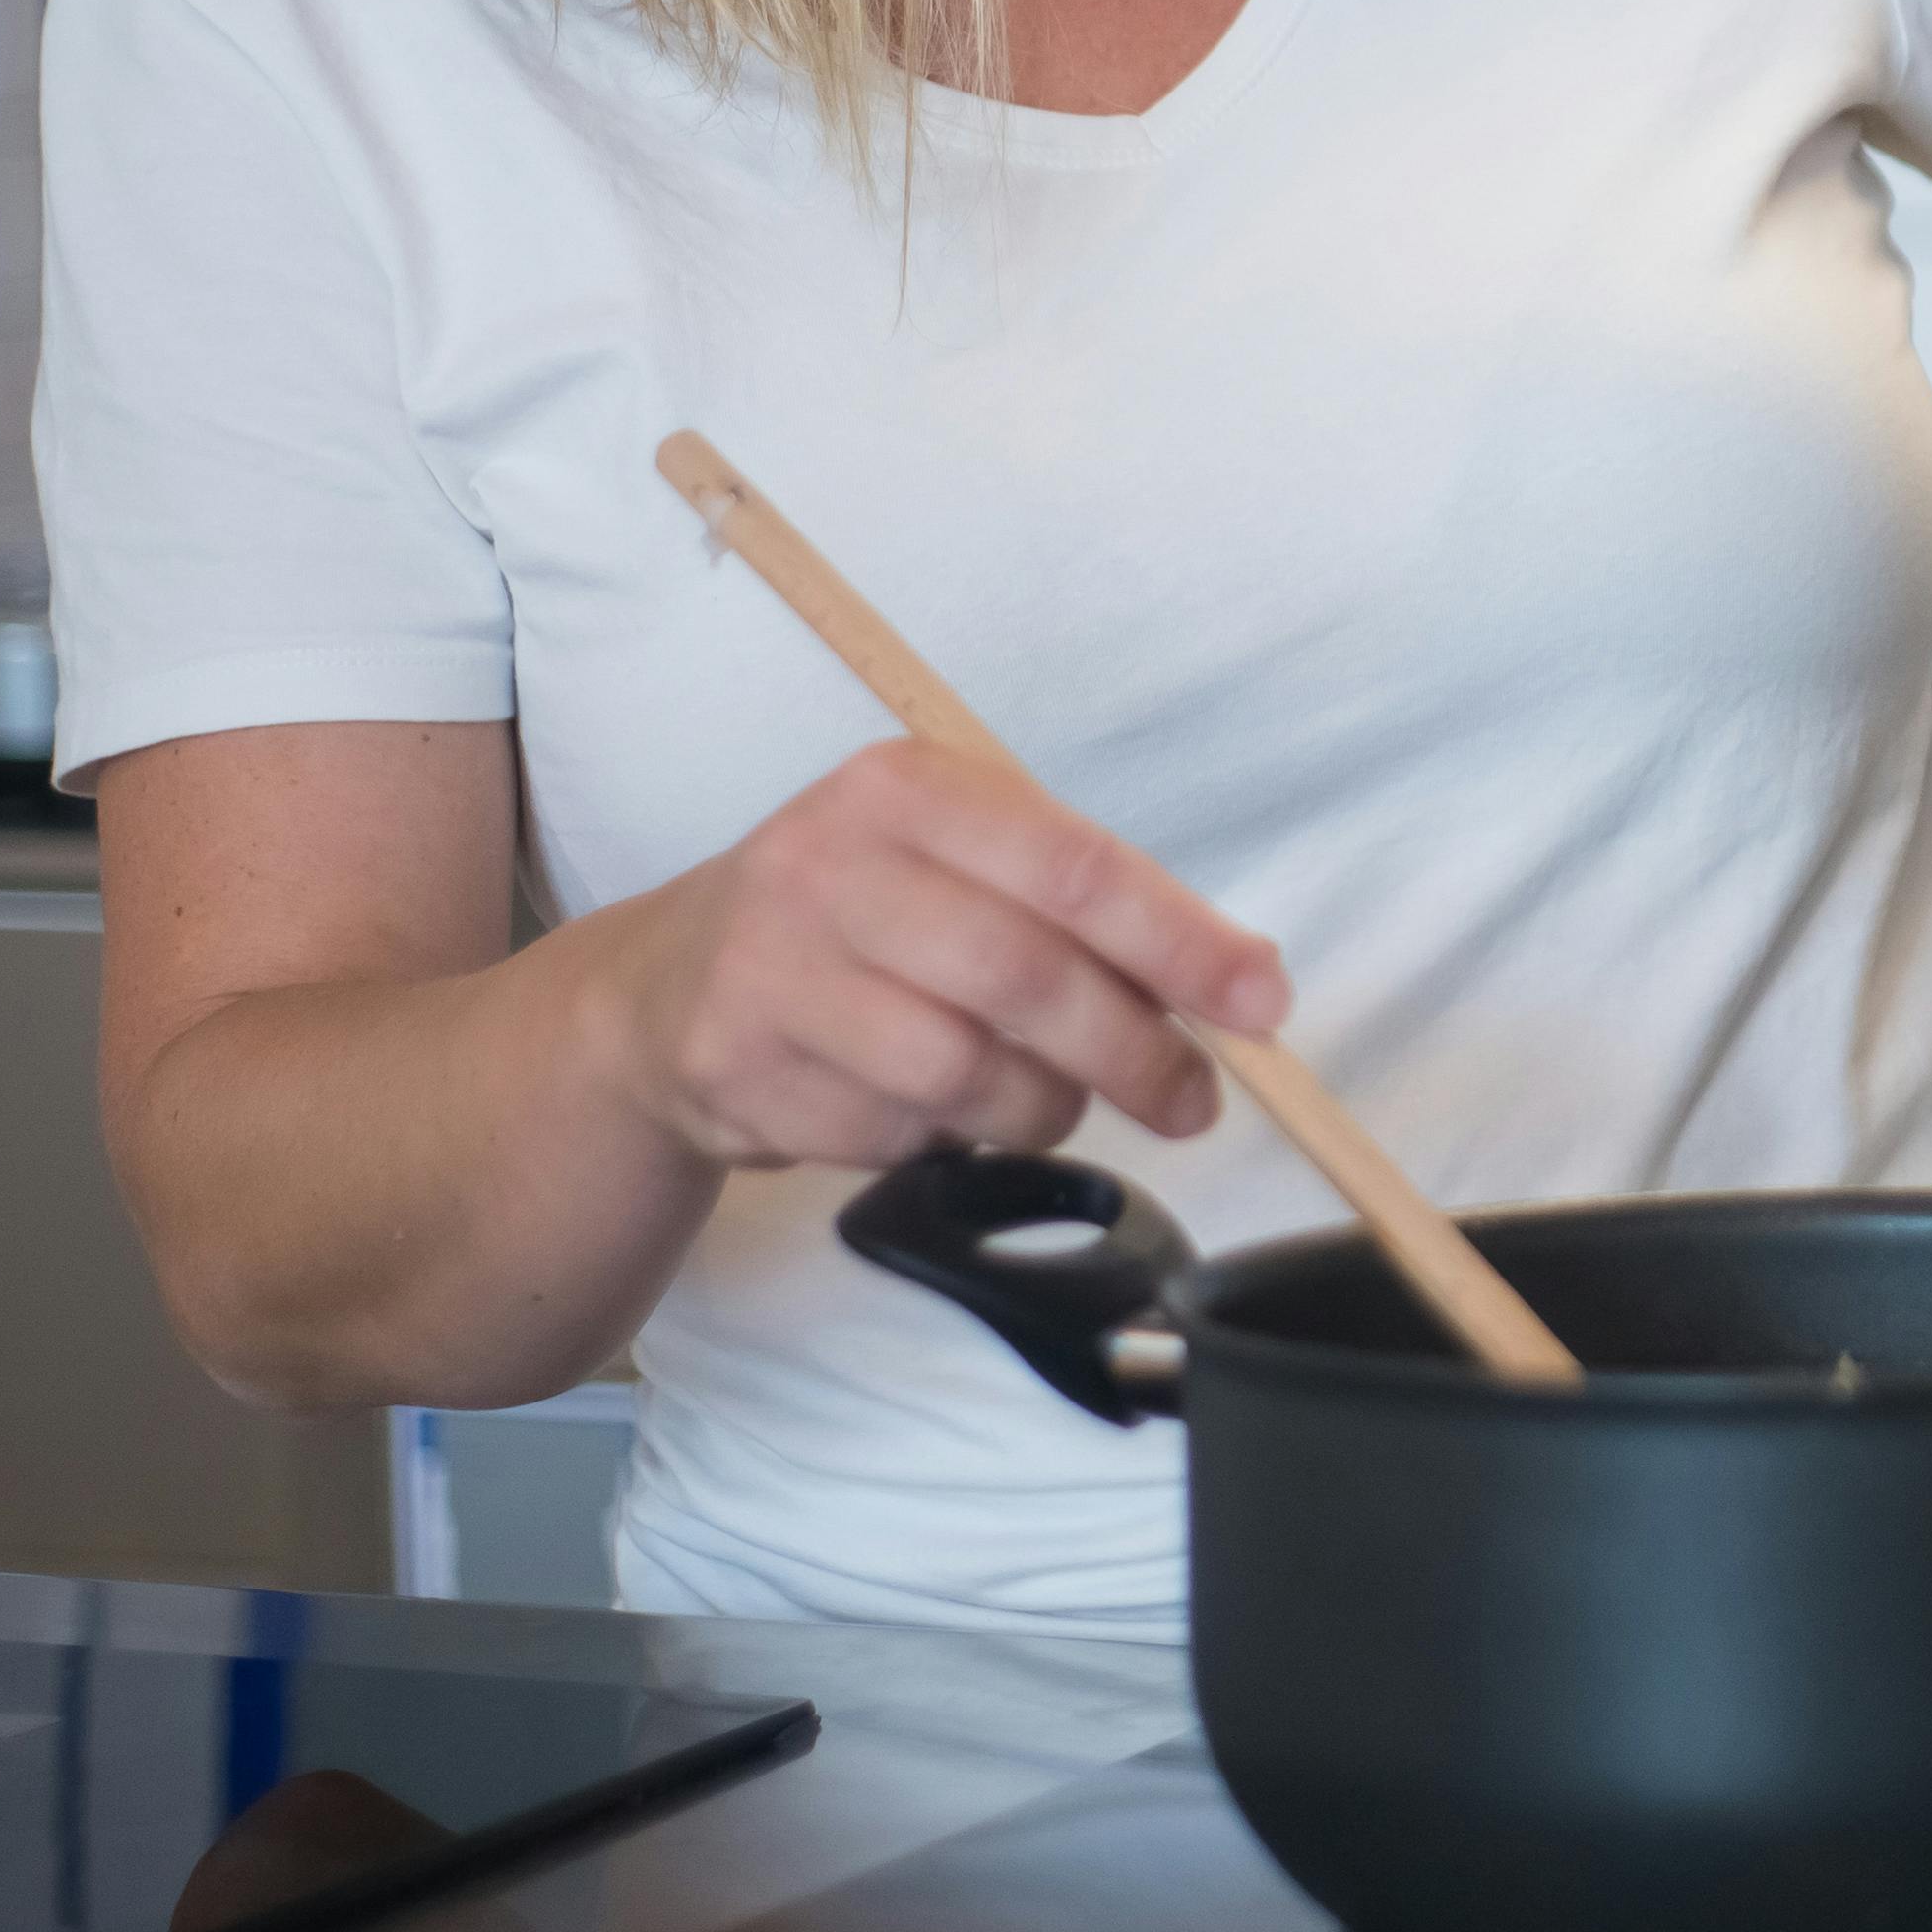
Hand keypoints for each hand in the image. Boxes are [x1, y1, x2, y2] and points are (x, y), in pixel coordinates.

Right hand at [578, 741, 1289, 1172]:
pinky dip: (941, 1142)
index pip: (1073, 867)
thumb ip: (1087, 908)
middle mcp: (826, 864)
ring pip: (963, 1073)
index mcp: (906, 790)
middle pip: (1024, 978)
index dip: (1181, 943)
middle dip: (1133, 1054)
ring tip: (1052, 1103)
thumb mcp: (961, 864)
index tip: (1264, 1004)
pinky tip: (928, 1111)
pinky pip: (891, 1133)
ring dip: (1039, 1110)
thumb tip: (1246, 982)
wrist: (667, 986)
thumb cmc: (864, 916)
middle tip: (1193, 1101)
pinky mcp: (735, 1066)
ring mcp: (768, 967)